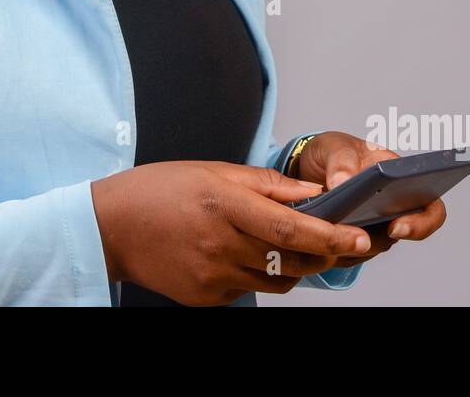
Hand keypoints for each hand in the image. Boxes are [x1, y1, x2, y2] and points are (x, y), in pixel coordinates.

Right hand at [89, 160, 374, 305]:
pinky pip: (249, 290)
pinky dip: (259, 274)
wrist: (110, 227)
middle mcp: (220, 244)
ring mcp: (212, 275)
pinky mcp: (206, 297)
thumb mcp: (213, 171)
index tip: (359, 237)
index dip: (330, 235)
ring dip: (294, 266)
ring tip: (293, 245)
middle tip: (343, 243)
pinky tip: (245, 254)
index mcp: (224, 204)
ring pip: (276, 281)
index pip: (291, 227)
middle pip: (291, 260)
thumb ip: (266, 184)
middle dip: (325, 254)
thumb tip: (311, 191)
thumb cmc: (158, 191)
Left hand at [292, 131, 447, 267]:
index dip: (422, 222)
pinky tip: (322, 235)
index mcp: (401, 179)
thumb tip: (343, 183)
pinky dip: (337, 247)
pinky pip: (350, 252)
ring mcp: (374, 224)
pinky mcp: (352, 238)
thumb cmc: (333, 152)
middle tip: (360, 235)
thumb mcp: (334, 146)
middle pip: (404, 234)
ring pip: (374, 246)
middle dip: (382, 237)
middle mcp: (393, 206)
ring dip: (354, 242)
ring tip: (331, 227)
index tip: (397, 226)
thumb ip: (340, 160)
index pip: (429, 207)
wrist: (309, 165)